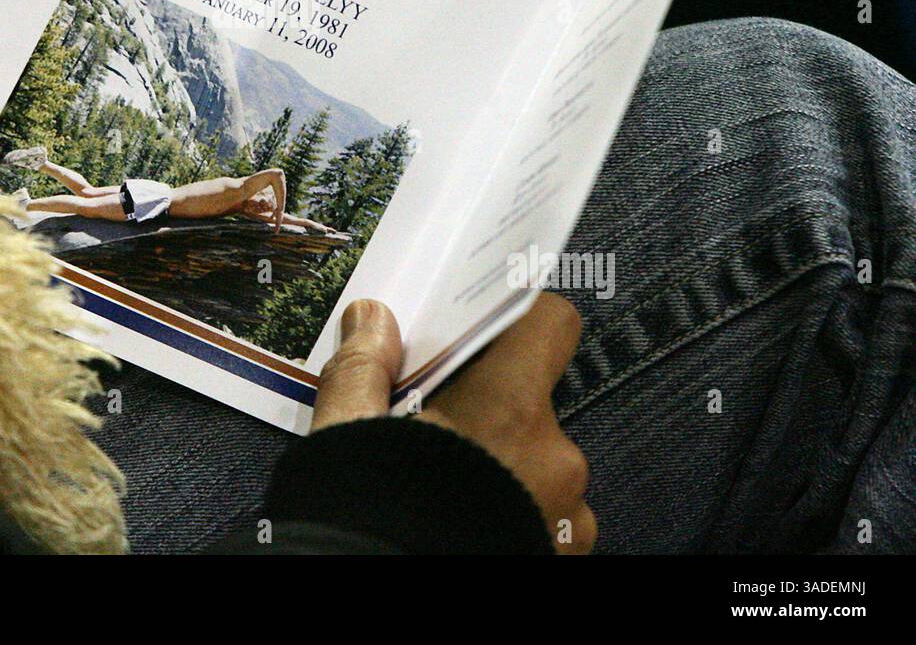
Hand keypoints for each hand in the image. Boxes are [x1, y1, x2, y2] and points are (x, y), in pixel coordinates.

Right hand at [312, 293, 594, 553]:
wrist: (377, 597)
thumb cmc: (375, 518)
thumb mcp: (348, 434)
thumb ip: (364, 367)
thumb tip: (373, 318)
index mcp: (508, 408)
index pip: (548, 324)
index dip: (517, 319)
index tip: (481, 329)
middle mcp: (553, 456)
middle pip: (533, 399)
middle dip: (490, 406)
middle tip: (436, 424)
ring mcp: (567, 513)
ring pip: (539, 461)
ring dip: (504, 463)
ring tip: (446, 482)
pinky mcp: (562, 553)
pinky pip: (548, 515)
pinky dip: (513, 510)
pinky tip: (465, 521)